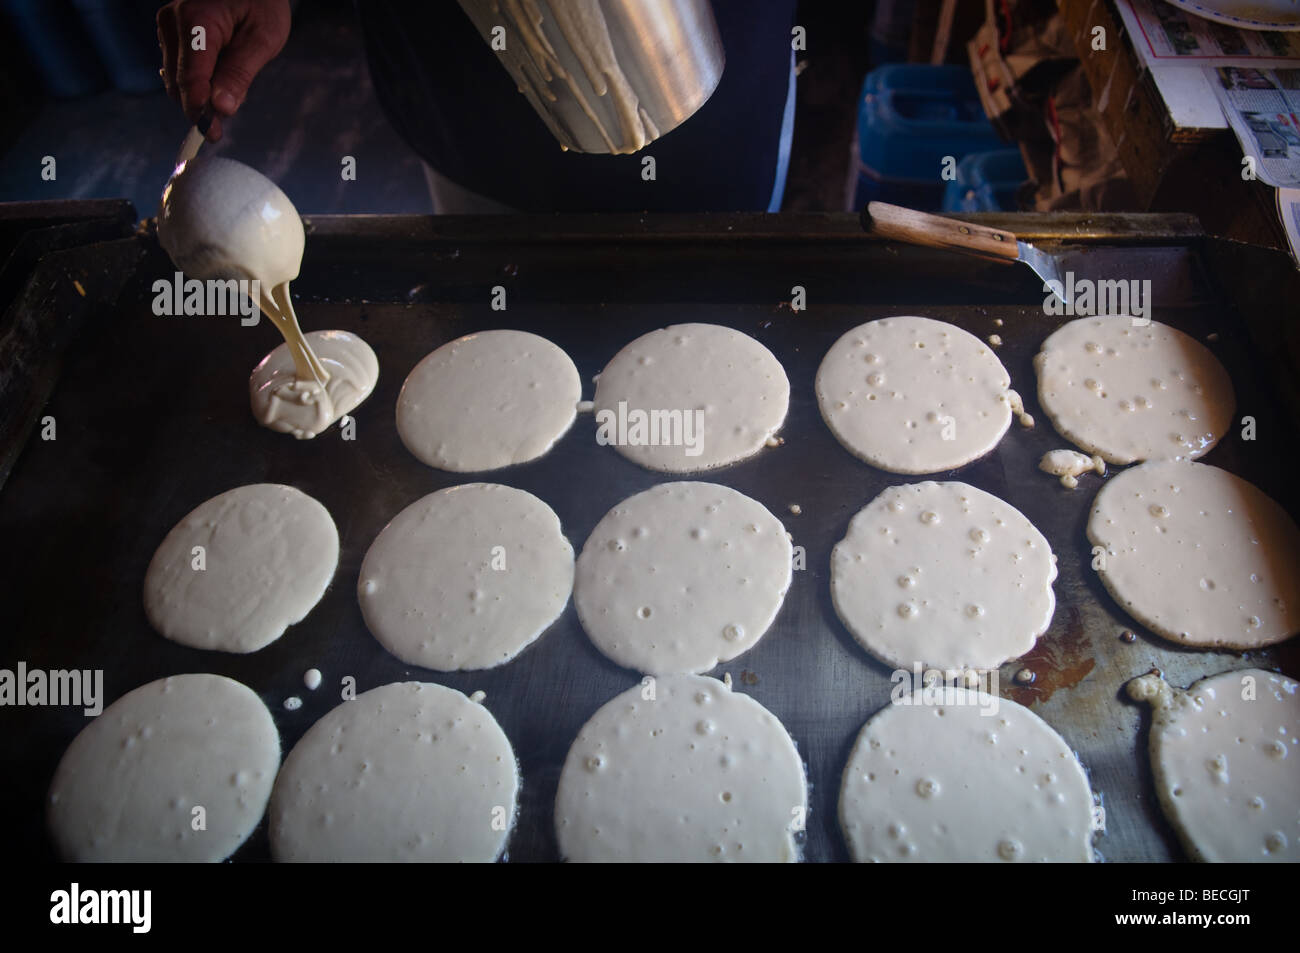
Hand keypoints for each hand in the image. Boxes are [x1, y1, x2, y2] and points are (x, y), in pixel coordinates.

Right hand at [157, 0, 291, 140]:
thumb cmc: (262, 3)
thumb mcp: (263, 38)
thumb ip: (240, 74)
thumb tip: (221, 108)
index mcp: (196, 21)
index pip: (190, 78)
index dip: (200, 111)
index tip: (212, 135)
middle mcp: (173, 22)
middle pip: (178, 83)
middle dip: (200, 106)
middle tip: (224, 122)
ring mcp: (167, 27)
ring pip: (175, 79)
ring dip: (199, 94)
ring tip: (228, 88)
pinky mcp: (170, 33)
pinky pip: (178, 68)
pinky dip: (196, 81)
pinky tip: (217, 77)